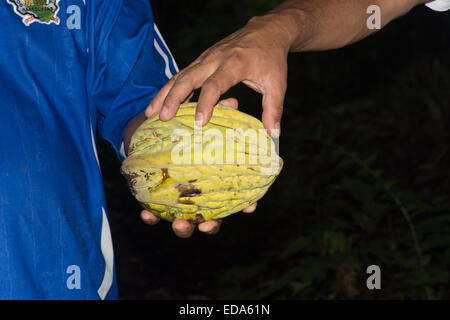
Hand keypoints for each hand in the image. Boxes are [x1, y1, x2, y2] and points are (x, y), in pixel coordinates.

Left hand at [140, 98, 257, 237]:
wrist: (148, 131)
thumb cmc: (180, 130)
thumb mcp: (198, 123)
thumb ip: (216, 116)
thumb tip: (233, 102)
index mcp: (212, 182)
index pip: (232, 197)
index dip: (244, 204)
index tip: (250, 207)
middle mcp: (197, 196)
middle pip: (210, 218)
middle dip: (211, 226)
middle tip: (208, 224)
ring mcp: (176, 201)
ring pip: (184, 222)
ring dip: (182, 228)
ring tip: (179, 224)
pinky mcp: (154, 199)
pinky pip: (154, 213)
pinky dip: (151, 216)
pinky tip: (147, 214)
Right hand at [146, 16, 290, 137]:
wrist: (267, 31)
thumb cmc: (271, 59)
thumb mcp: (277, 83)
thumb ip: (273, 108)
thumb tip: (273, 134)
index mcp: (234, 64)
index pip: (215, 85)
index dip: (206, 103)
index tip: (198, 122)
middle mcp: (215, 58)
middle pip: (188, 77)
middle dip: (173, 98)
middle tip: (162, 118)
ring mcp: (206, 57)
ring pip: (180, 75)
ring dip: (164, 93)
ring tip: (150, 113)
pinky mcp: (202, 60)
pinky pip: (182, 74)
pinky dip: (170, 88)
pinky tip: (160, 102)